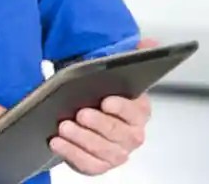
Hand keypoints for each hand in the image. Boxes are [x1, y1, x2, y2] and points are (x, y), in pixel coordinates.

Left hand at [49, 38, 156, 174]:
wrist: (85, 117)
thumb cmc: (99, 94)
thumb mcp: (113, 72)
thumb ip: (132, 56)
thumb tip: (152, 44)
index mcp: (139, 112)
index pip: (135, 112)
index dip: (122, 108)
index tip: (106, 100)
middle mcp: (131, 135)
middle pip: (119, 134)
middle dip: (99, 124)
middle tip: (80, 113)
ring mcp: (116, 152)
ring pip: (104, 151)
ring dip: (83, 139)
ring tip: (64, 126)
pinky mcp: (98, 164)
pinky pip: (89, 164)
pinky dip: (72, 154)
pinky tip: (57, 142)